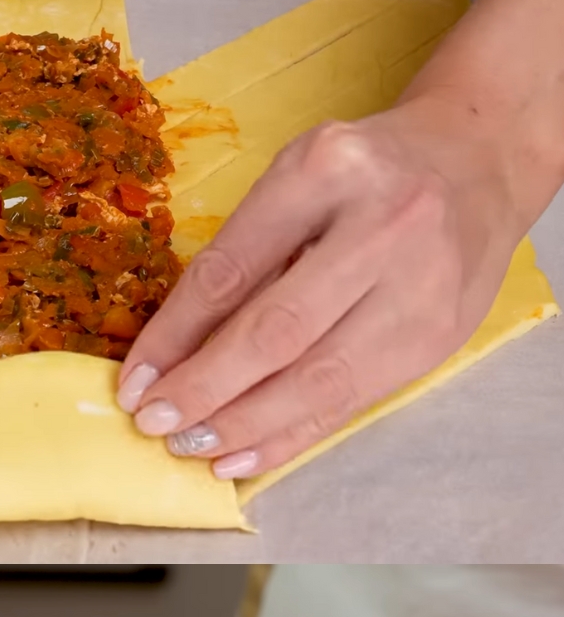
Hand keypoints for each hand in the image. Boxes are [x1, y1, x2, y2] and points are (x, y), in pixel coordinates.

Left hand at [116, 95, 523, 479]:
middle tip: (156, 424)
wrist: (480, 161)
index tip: (135, 382)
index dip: (175, 335)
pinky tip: (243, 455)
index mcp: (326, 171)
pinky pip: (350, 402)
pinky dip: (290, 436)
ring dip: (245, 425)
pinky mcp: (439, 338)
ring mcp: (420, 287)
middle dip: (206, 390)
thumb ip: (246, 254)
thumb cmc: (367, 173)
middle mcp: (382, 226)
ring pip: (318, 380)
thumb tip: (172, 352)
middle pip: (278, 332)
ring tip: (192, 447)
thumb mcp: (299, 180)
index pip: (232, 270)